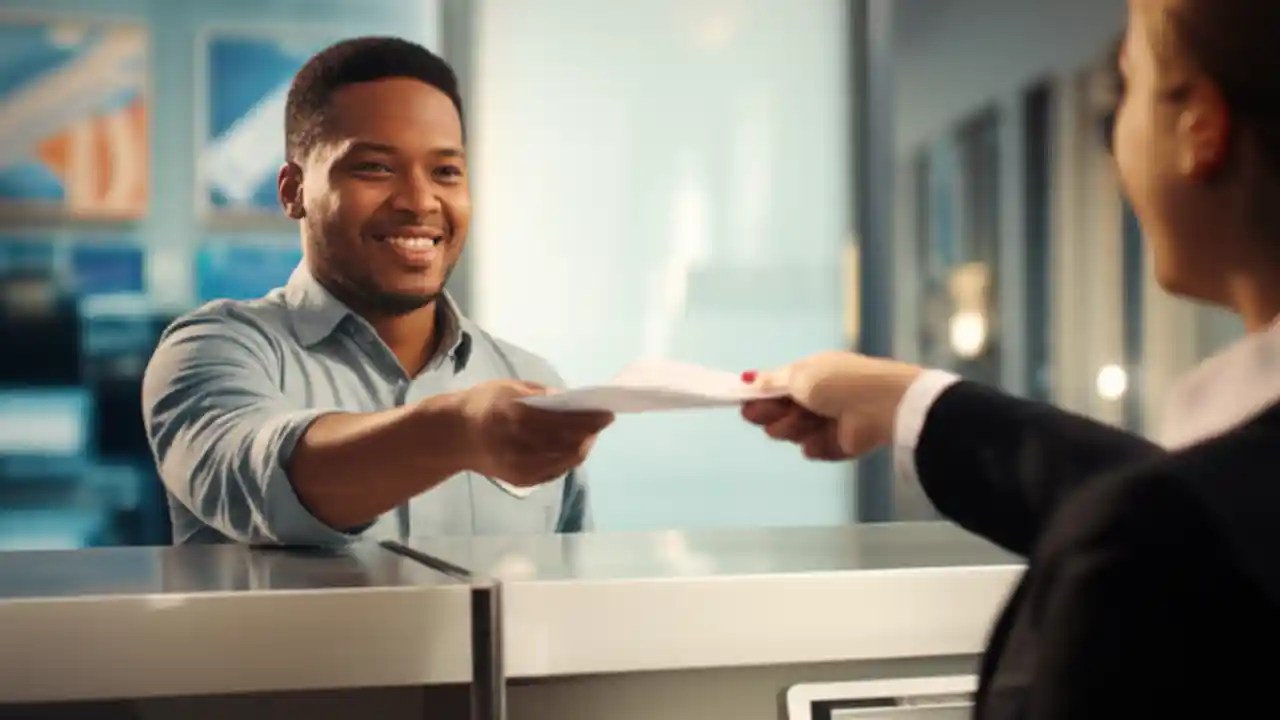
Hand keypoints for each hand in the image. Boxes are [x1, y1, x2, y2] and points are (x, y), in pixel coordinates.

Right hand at [453, 380, 614, 486]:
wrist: (452, 436)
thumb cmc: (483, 404)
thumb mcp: (509, 387)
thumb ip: (541, 394)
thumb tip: (573, 400)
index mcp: (513, 415)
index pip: (561, 420)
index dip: (588, 418)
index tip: (607, 412)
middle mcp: (518, 444)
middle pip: (567, 442)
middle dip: (589, 432)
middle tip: (601, 421)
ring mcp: (520, 467)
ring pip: (565, 460)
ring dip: (582, 446)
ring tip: (589, 433)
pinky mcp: (521, 481)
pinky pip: (556, 470)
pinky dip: (568, 458)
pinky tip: (573, 446)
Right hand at [741, 352, 922, 458]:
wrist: (882, 405)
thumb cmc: (839, 382)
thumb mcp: (800, 375)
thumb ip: (772, 381)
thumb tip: (746, 377)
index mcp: (810, 375)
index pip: (777, 388)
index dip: (760, 397)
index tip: (743, 403)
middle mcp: (818, 398)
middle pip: (781, 413)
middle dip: (772, 415)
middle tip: (766, 417)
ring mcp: (828, 422)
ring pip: (795, 432)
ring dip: (793, 429)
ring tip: (803, 424)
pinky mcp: (839, 444)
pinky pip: (815, 449)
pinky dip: (816, 446)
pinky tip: (820, 440)